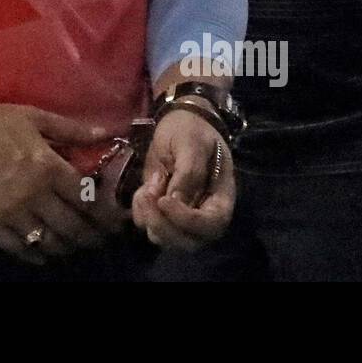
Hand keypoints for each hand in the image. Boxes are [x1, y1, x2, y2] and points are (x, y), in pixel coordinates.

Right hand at [0, 102, 120, 264]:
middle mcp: (35, 195)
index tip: (115, 220)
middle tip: (99, 238)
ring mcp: (12, 213)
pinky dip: (35, 256)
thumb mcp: (33, 117)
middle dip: (91, 236)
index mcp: (49, 167)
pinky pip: (18, 248)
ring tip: (73, 245)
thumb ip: (71, 129)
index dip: (106, 214)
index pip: (88, 200)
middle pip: (73, 227)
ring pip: (49, 242)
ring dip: (66, 247)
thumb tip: (107, 133)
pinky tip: (42, 255)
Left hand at [131, 105, 234, 249]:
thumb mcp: (192, 143)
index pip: (212, 225)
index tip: (165, 200)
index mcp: (221, 197)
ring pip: (166, 238)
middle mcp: (203, 212)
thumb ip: (189, 172)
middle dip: (163, 225)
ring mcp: (182, 214)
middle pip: (188, 241)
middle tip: (147, 196)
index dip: (188, 220)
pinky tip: (143, 189)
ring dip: (149, 218)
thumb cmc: (191, 129)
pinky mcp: (162, 210)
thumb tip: (176, 201)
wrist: (178, 120)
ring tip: (146, 189)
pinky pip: (149, 225)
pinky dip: (140, 211)